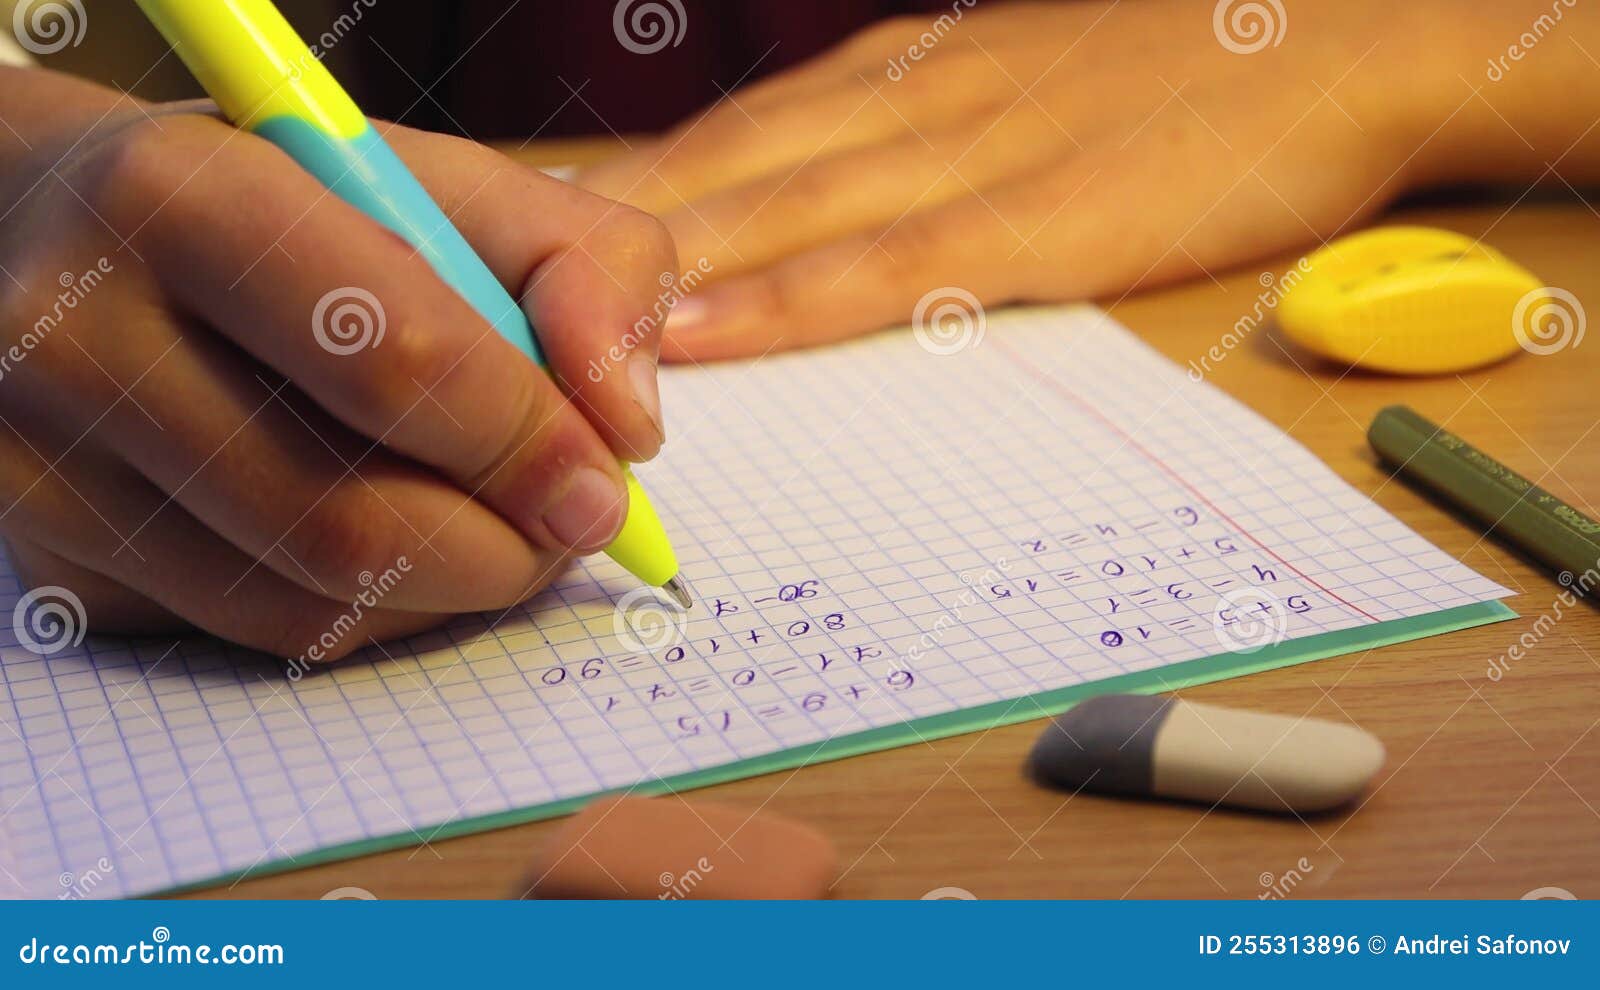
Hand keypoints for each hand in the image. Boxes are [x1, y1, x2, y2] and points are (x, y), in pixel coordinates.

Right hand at [0, 69, 675, 660]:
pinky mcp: (49, 563)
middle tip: (566, 524)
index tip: (603, 483)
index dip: (525, 442)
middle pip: (350, 522)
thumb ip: (580, 263)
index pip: (392, 361)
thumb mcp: (442, 182)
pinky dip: (374, 614)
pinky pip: (262, 635)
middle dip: (504, 547)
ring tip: (497, 527)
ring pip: (310, 605)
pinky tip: (399, 544)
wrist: (52, 230)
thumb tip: (627, 424)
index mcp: (179, 199)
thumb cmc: (280, 203)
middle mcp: (75, 341)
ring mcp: (42, 471)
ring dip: (451, 593)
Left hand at [579, 0, 1587, 360]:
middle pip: (721, 168)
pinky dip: (783, 305)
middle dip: (599, 233)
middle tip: (486, 283)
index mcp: (901, 73)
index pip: (731, 133)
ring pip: (774, 212)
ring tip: (546, 318)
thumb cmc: (1170, 78)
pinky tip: (704, 340)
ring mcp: (969, 156)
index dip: (622, 188)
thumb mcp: (1012, 78)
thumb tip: (810, 201)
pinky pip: (883, 270)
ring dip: (651, 268)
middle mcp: (907, 102)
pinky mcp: (1040, 221)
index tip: (524, 234)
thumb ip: (910, 134)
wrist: (1335, 48)